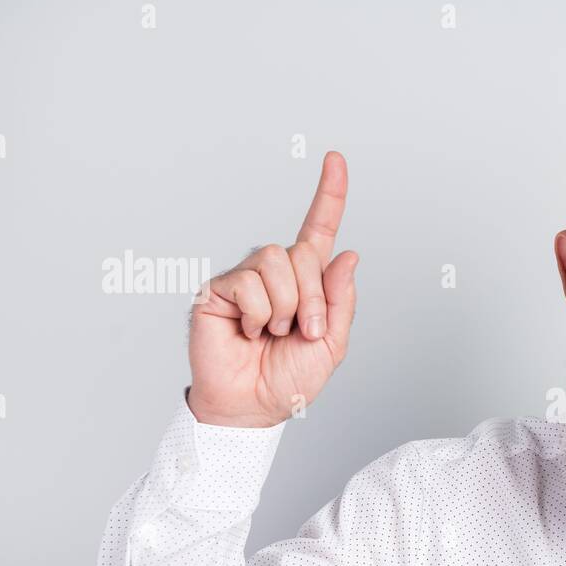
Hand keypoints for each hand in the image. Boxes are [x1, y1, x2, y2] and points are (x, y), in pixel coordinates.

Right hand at [186, 151, 357, 427]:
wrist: (253, 407)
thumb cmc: (288, 378)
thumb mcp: (331, 344)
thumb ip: (340, 300)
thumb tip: (346, 253)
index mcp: (306, 282)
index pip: (317, 231)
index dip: (329, 195)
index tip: (336, 159)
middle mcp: (275, 274)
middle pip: (302, 253)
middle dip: (313, 298)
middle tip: (304, 331)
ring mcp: (245, 279)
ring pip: (276, 263)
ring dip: (285, 306)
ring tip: (272, 333)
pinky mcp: (219, 291)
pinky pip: (249, 285)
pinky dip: (257, 315)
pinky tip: (248, 333)